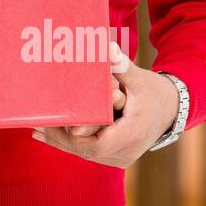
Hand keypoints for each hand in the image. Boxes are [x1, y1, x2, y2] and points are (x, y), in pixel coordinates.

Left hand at [29, 41, 180, 168]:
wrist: (171, 109)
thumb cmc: (152, 91)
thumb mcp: (138, 78)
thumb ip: (121, 65)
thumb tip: (107, 48)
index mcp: (132, 134)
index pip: (96, 144)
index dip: (73, 136)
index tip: (53, 122)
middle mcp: (126, 152)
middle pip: (85, 151)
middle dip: (59, 138)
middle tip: (35, 124)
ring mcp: (121, 157)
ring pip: (85, 154)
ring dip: (61, 142)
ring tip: (36, 129)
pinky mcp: (115, 156)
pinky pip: (89, 153)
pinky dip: (70, 144)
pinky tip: (47, 137)